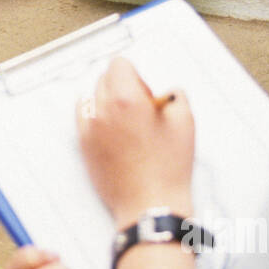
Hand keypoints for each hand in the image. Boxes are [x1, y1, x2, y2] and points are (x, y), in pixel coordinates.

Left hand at [77, 58, 194, 226]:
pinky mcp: (83, 146)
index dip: (136, 75)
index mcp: (126, 99)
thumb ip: (175, 95)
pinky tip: (113, 131)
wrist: (150, 205)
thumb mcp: (185, 121)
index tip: (145, 92)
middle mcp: (102, 110)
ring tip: (126, 122)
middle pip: (104, 79)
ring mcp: (89, 129)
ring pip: (92, 98)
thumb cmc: (168, 168)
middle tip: (141, 109)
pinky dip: (95, 118)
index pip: (118, 64)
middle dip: (122, 86)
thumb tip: (166, 92)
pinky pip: (83, 118)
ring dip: (107, 101)